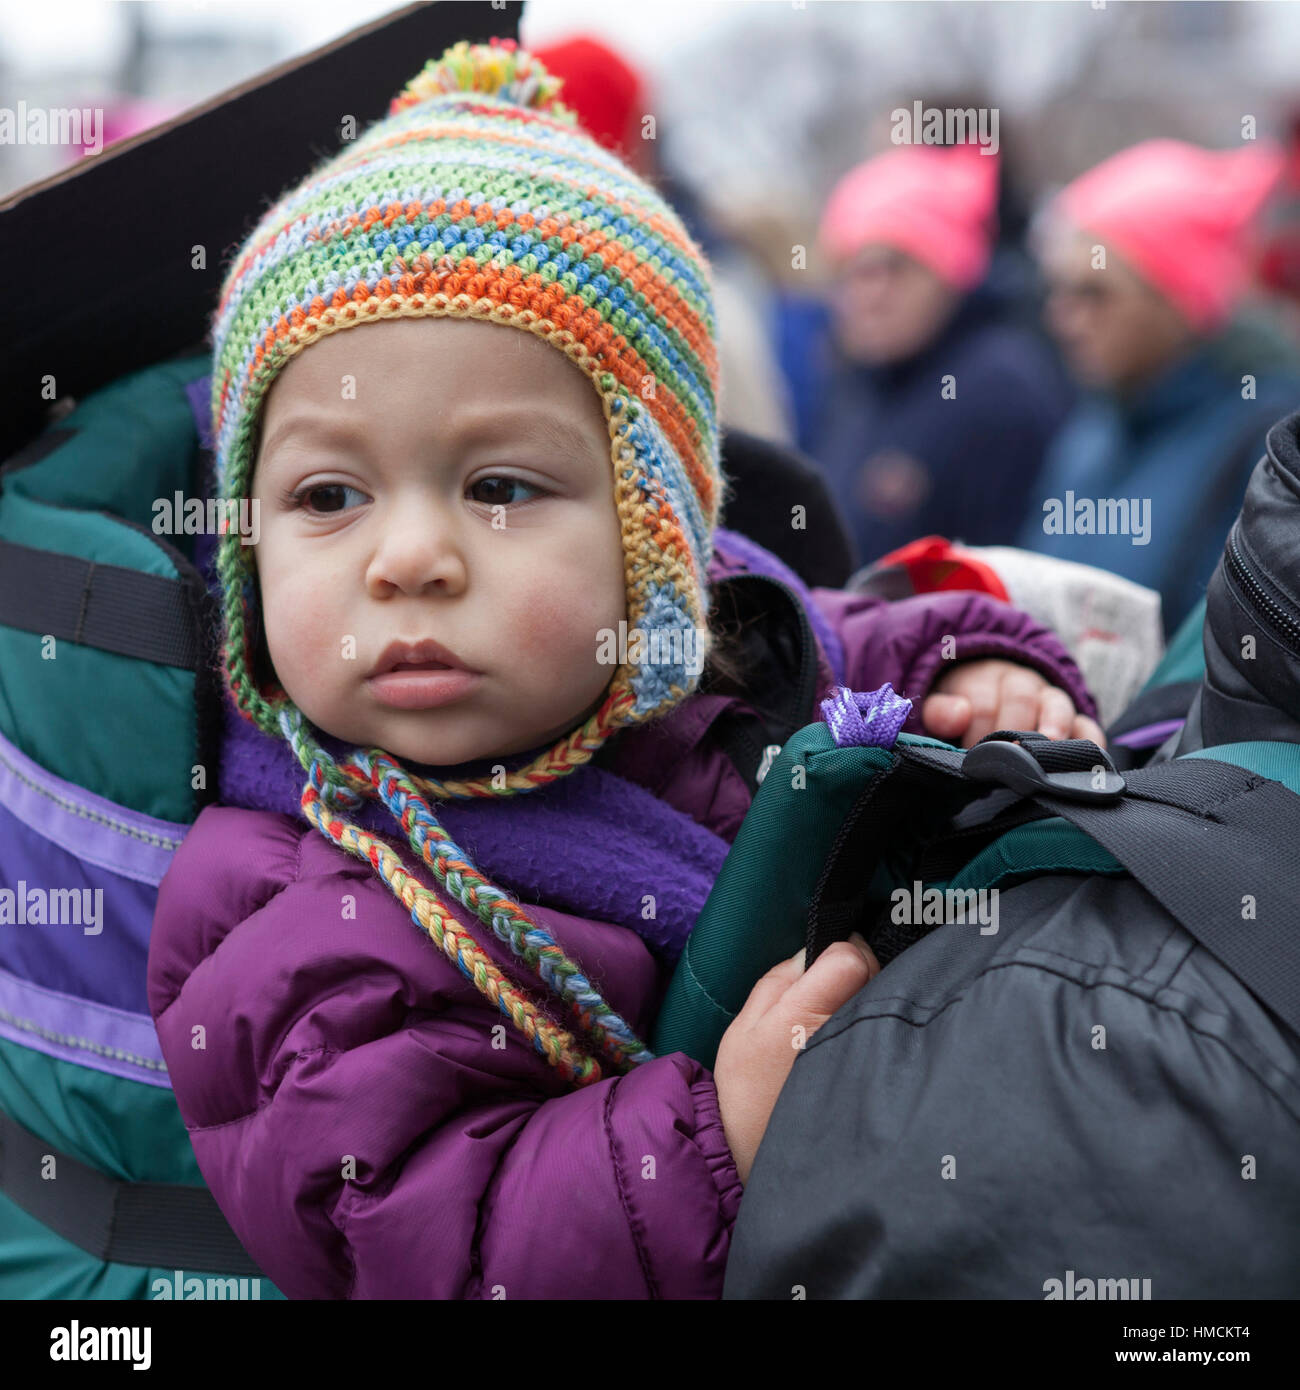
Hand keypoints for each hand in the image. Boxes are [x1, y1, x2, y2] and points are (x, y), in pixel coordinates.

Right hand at [714, 934, 879, 1184]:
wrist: (767, 1163)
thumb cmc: (749, 1093)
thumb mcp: (744, 1028)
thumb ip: (779, 979)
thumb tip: (813, 950)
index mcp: (809, 1012)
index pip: (853, 956)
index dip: (838, 952)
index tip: (821, 966)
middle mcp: (852, 1030)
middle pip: (875, 972)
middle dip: (855, 971)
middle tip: (826, 996)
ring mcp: (874, 1055)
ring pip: (886, 998)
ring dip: (869, 998)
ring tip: (838, 1024)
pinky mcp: (886, 1076)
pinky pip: (892, 1032)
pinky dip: (879, 1027)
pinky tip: (856, 1045)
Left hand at [921, 658, 1106, 749]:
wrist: (986, 696)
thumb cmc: (960, 710)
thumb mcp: (938, 707)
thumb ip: (939, 711)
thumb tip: (959, 715)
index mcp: (983, 677)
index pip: (982, 701)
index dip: (976, 731)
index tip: (970, 757)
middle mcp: (1020, 682)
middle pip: (1020, 698)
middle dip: (1010, 731)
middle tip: (1002, 762)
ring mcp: (1048, 700)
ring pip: (1057, 705)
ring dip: (1052, 731)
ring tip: (1045, 759)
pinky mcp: (1073, 722)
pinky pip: (1087, 726)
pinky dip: (1088, 744)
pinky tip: (1081, 767)